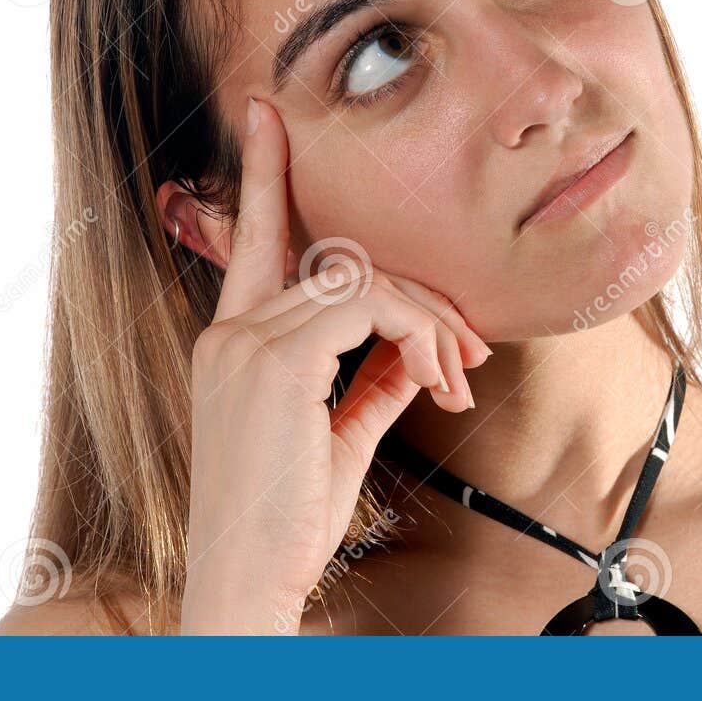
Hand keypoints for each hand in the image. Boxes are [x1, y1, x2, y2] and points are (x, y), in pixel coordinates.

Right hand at [179, 96, 489, 632]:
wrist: (247, 584)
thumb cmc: (285, 523)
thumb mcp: (336, 437)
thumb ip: (370, 380)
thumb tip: (415, 345)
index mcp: (234, 342)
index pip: (255, 241)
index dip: (265, 175)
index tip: (267, 116)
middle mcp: (232, 330)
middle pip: (338, 259)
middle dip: (418, 295)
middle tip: (469, 352)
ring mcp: (246, 341)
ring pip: (362, 277)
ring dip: (429, 321)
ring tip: (457, 379)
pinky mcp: (276, 359)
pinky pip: (369, 305)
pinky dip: (419, 332)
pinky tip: (437, 378)